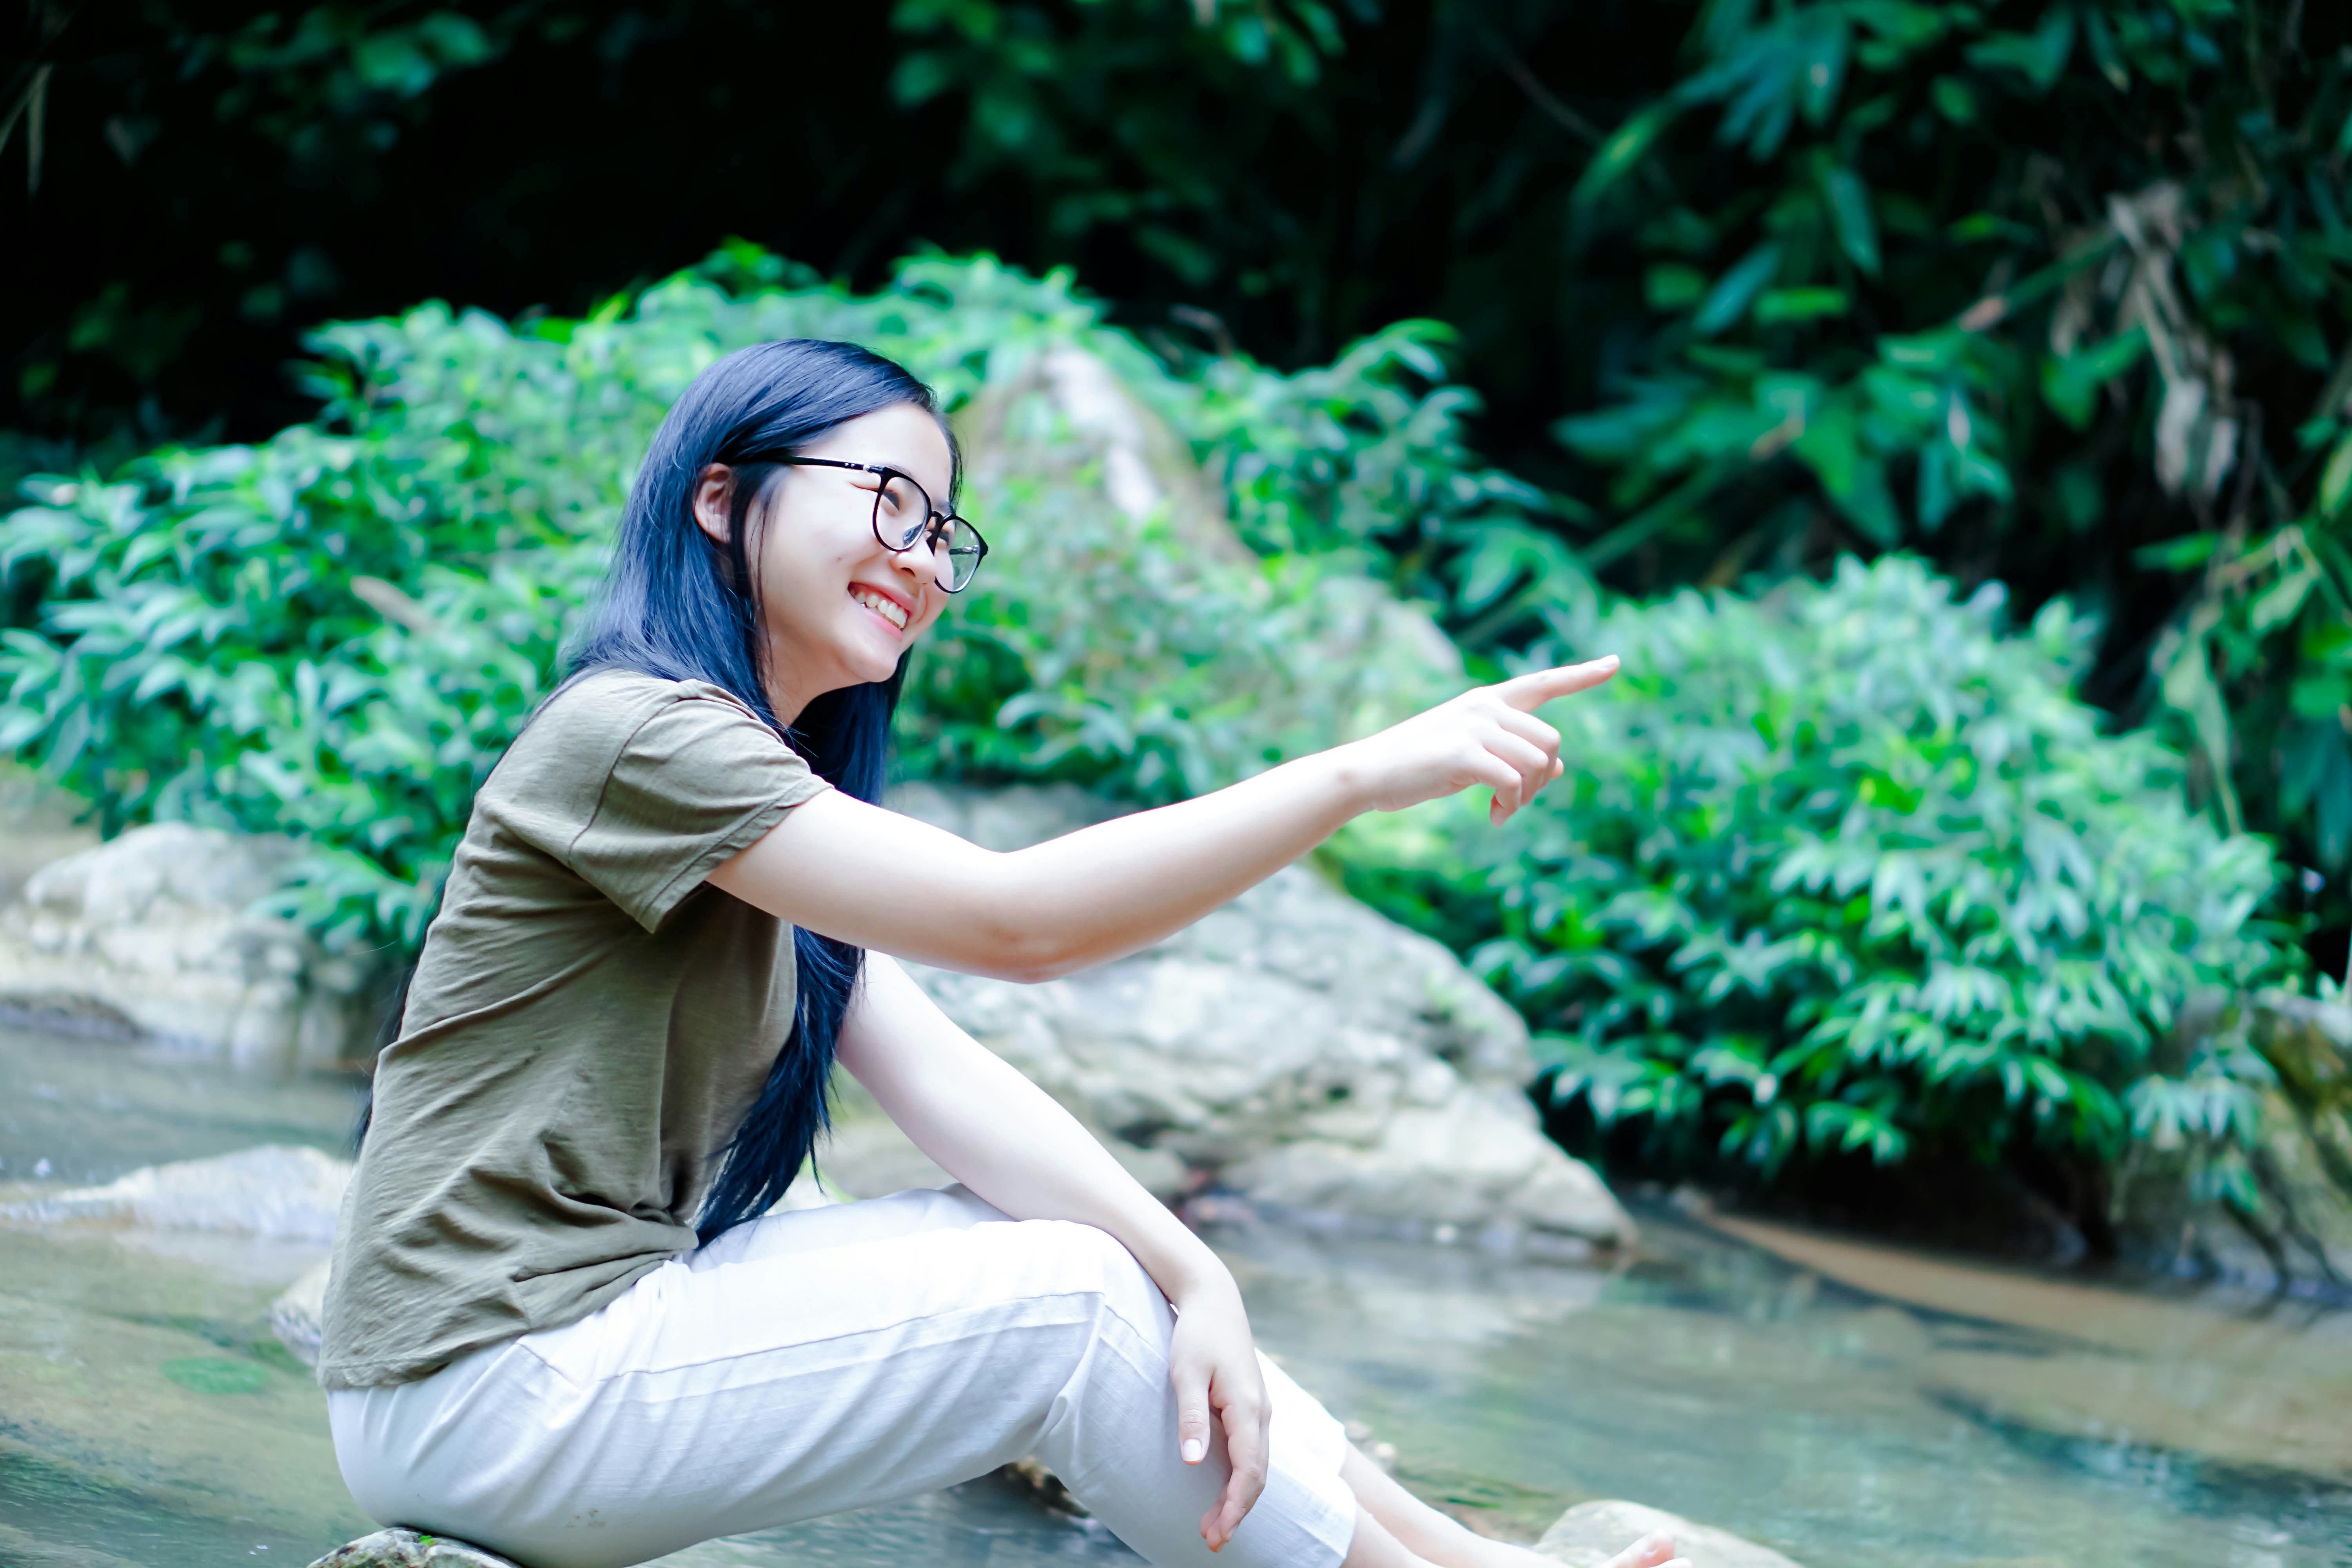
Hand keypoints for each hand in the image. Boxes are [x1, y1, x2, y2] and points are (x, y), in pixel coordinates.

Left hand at [1167, 1282, 1268, 1551]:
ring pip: (1255, 1466)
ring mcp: (1258, 1412)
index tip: (1220, 1532)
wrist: (1214, 1298)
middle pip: (1256, 1475)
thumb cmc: (1196, 1333)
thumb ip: (1192, 1418)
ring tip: (1212, 1528)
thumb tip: (1192, 1464)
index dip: (1236, 1505)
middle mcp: (1261, 1414)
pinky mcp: (1249, 1409)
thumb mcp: (1186, 1372)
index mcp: (1248, 1408)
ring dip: (1237, 1499)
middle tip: (1210, 1541)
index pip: (1250, 1469)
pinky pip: (1250, 1453)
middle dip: (1236, 1511)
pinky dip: (1239, 1479)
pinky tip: (1222, 1494)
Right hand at [1338, 656, 1618, 823]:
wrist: (1369, 773)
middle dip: (1544, 778)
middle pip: (1551, 740)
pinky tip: (1496, 816)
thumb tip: (1560, 768)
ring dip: (1528, 796)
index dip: (1582, 674)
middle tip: (1516, 802)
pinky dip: (1513, 804)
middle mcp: (1484, 706)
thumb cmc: (1418, 765)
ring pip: (1540, 761)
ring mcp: (1474, 727)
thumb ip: (1511, 752)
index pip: (1543, 682)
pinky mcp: (1464, 753)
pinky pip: (1515, 780)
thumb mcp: (1471, 754)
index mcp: (1487, 700)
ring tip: (1503, 809)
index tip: (1614, 663)